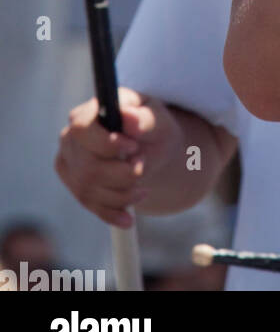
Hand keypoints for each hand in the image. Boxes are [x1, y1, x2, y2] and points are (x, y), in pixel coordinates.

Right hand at [55, 88, 182, 227]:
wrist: (151, 146)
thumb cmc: (152, 126)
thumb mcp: (157, 119)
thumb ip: (144, 118)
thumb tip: (128, 116)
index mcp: (89, 113)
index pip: (82, 129)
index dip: (106, 143)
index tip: (134, 148)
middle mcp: (71, 138)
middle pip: (87, 166)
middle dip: (121, 174)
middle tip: (142, 165)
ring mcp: (70, 164)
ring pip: (88, 189)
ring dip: (121, 195)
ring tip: (143, 189)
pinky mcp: (75, 186)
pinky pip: (90, 205)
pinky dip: (112, 213)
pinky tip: (128, 218)